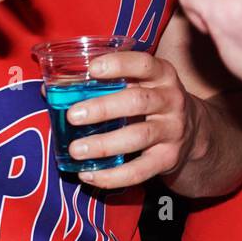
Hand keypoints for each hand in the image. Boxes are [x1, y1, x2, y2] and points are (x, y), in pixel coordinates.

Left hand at [68, 52, 200, 188]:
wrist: (193, 131)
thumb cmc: (151, 101)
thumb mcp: (139, 84)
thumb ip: (103, 83)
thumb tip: (48, 89)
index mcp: (162, 75)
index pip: (144, 64)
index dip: (119, 64)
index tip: (92, 69)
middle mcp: (171, 100)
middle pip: (137, 102)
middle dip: (103, 108)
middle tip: (73, 116)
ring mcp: (172, 130)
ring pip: (138, 137)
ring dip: (104, 144)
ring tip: (76, 149)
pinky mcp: (168, 158)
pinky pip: (140, 170)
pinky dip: (113, 176)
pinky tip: (89, 174)